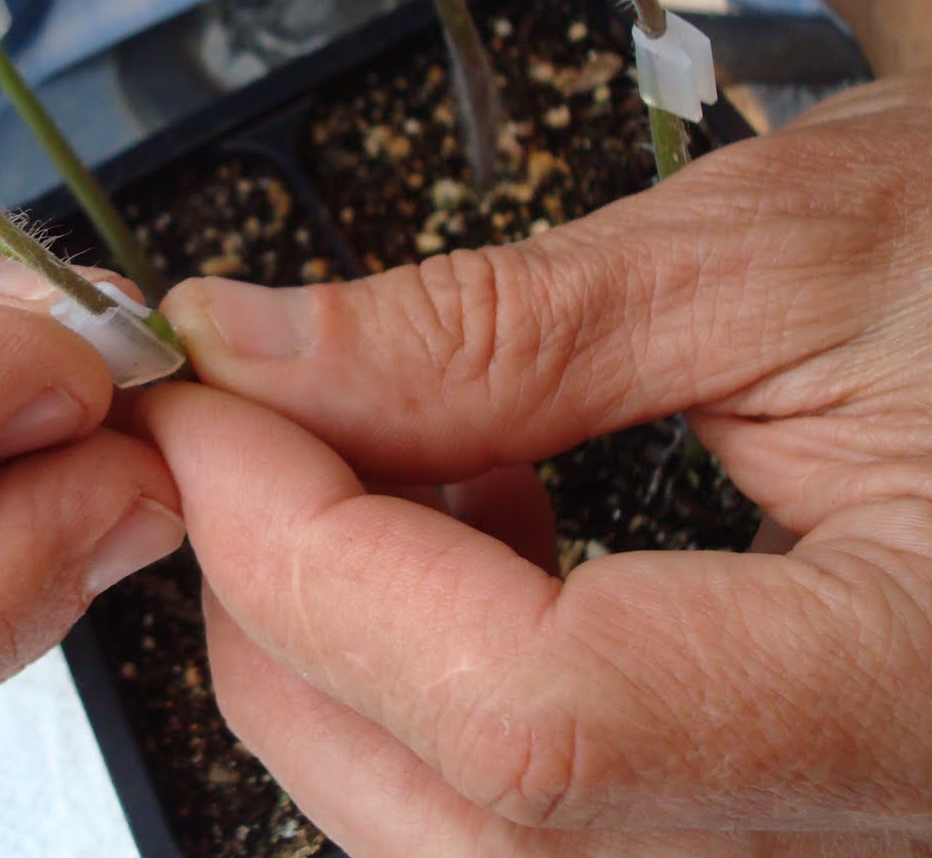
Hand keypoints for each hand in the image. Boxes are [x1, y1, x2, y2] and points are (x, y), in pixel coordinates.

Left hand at [145, 75, 931, 854]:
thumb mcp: (764, 264)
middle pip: (464, 815)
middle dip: (286, 608)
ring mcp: (806, 851)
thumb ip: (485, 330)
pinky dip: (420, 675)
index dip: (310, 561)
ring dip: (344, 645)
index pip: (530, 720)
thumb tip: (242, 347)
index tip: (203, 412)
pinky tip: (468, 522)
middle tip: (241, 424)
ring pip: (461, 836)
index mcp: (919, 703)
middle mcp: (866, 843)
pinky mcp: (753, 822)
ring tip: (386, 453)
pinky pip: (521, 812)